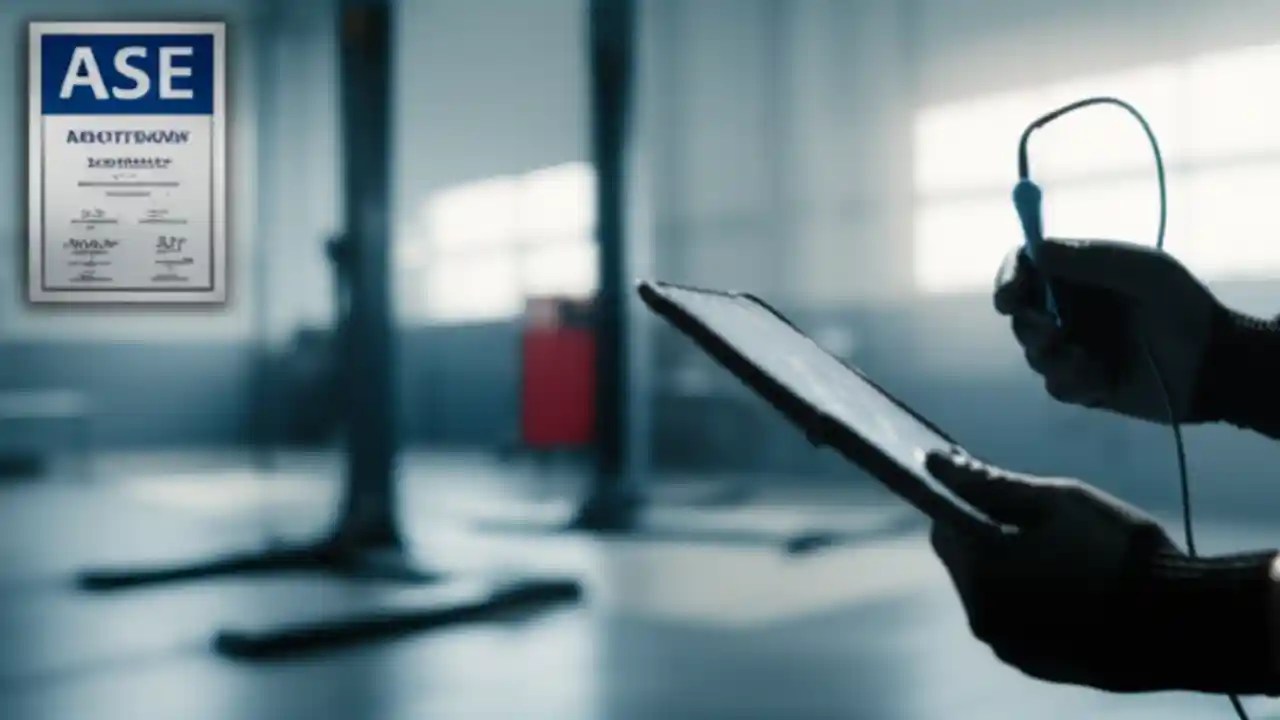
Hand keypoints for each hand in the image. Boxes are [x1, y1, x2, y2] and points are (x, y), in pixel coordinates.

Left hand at [926, 449, 1178, 690]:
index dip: (966, 502)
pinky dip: (1033, 602)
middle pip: (967, 564)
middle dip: (990, 537)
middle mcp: (984, 618)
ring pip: (994, 595)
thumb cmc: (1119, 552)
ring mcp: (1011, 647)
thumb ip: (989, 483)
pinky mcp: (1038, 666)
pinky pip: (1020, 622)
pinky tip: (1075, 587)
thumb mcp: (1056, 501)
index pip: (945, 526)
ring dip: (1012, 571)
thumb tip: (937, 462)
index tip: (993, 490)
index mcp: (979, 575)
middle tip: (1041, 521)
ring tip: (1066, 554)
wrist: (1183, 624)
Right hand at [995, 238, 1218, 422]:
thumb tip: (1034, 250)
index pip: (1026, 269)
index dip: (1009, 279)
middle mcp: (1070, 309)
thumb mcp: (1141, 271)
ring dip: (1055, 358)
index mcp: (1079, 275)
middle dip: (1030, 325)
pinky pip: (1057, 385)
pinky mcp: (1083, 384)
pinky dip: (1075, 383)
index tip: (1008, 297)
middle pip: (1021, 313)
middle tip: (1052, 333)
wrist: (1211, 365)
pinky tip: (1103, 381)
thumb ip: (1088, 258)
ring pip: (1035, 354)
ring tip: (1089, 361)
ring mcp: (1074, 347)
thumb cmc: (1181, 308)